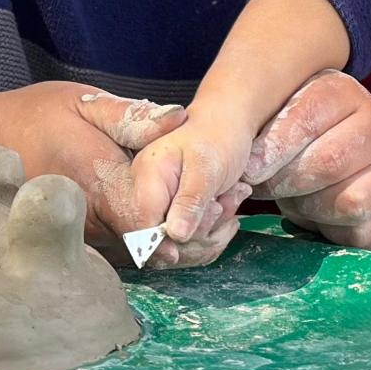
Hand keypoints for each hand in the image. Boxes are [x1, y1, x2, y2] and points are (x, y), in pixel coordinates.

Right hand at [0, 81, 243, 266]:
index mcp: (96, 184)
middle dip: (197, 229)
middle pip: (155, 244)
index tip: (223, 199)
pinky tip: (187, 218)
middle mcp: (91, 222)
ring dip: (184, 236)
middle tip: (234, 204)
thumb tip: (181, 122)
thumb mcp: (83, 104)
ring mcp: (84, 239)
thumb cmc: (33, 119)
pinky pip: (129, 252)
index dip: (191, 217)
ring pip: (145, 252)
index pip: (150, 221)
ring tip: (223, 209)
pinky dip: (163, 241)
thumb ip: (132, 118)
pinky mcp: (81, 245)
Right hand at [128, 107, 254, 264]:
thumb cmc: (219, 138)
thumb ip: (190, 201)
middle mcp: (149, 191)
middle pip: (163, 238)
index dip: (161, 241)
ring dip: (211, 229)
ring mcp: (162, 203)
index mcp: (147, 175)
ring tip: (228, 201)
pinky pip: (193, 241)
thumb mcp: (207, 168)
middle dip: (198, 230)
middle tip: (222, 205)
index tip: (186, 242)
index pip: (142, 223)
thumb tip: (175, 235)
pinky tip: (225, 209)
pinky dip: (214, 231)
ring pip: (181, 242)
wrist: (228, 127)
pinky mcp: (176, 214)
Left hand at [245, 70, 370, 249]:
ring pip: (349, 202)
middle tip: (265, 188)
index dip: (275, 147)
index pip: (309, 117)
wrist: (329, 158)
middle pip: (328, 163)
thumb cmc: (293, 140)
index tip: (250, 168)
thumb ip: (259, 134)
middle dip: (287, 183)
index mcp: (344, 93)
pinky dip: (335, 233)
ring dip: (311, 210)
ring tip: (298, 199)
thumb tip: (248, 168)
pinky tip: (323, 217)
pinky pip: (363, 234)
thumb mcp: (274, 120)